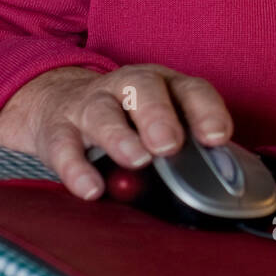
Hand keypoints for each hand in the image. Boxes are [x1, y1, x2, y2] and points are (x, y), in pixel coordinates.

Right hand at [0, 64, 232, 200]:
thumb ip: (186, 148)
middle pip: (144, 90)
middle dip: (158, 116)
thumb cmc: (127, 118)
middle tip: (169, 145)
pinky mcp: (58, 130)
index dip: (206, 111)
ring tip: (137, 160)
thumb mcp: (160, 123)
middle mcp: (127, 88)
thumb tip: (216, 183)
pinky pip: (65, 147)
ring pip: (103, 114)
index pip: (190, 90)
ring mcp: (90, 106)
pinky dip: (77, 169)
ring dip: (121, 137)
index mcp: (163, 85)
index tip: (217, 138)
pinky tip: (92, 189)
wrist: (61, 103)